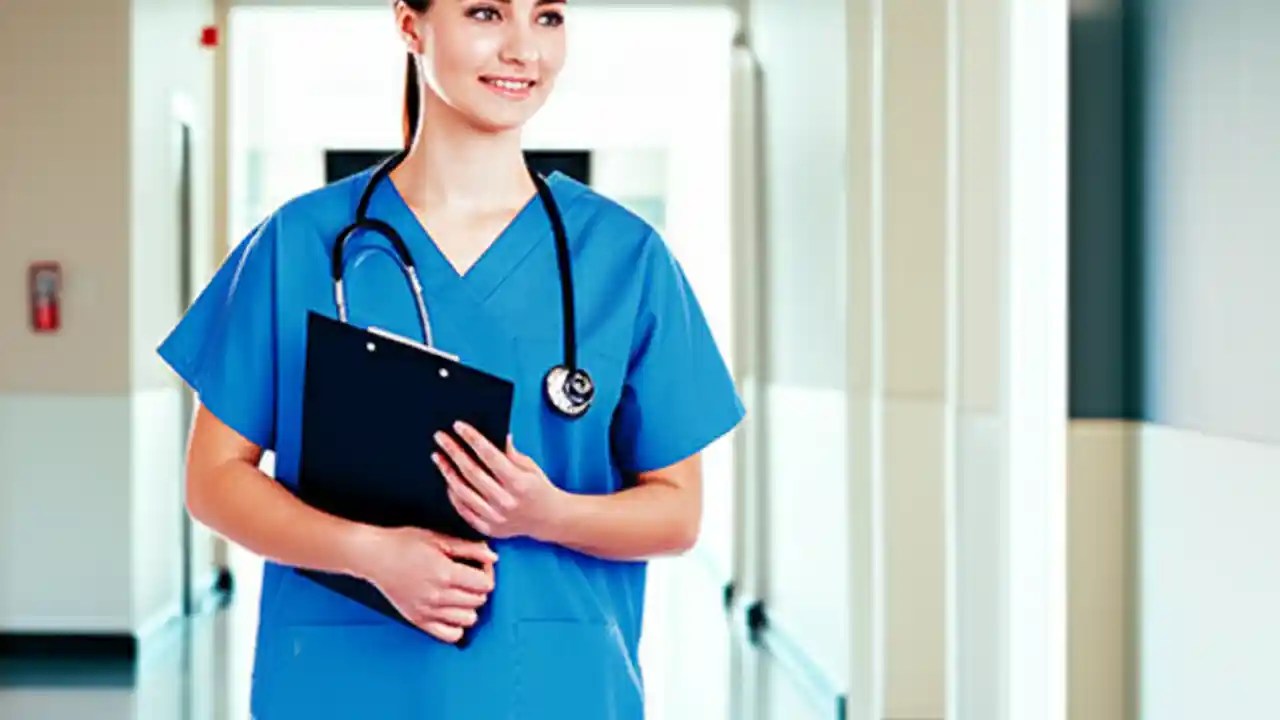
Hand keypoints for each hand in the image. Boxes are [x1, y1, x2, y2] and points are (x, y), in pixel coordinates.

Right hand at [352, 525, 497, 643]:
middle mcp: (438, 596)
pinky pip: (449, 635)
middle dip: (479, 588)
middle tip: (470, 577)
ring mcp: (427, 611)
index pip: (485, 585)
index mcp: (445, 573)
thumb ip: (470, 548)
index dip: (487, 573)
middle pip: (478, 601)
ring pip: (468, 619)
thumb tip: (494, 558)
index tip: (480, 566)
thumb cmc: (404, 543)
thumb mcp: (439, 538)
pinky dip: (456, 626)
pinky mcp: (418, 620)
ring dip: (469, 606)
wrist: (374, 556)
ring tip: (460, 593)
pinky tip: (452, 611)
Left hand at [433, 423, 565, 540]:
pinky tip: (448, 481)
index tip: (459, 426)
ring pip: (463, 491)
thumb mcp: (532, 468)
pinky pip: (463, 510)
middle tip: (440, 437)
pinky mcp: (488, 528)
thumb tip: (499, 437)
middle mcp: (505, 501)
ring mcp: (495, 517)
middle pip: (471, 472)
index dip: (472, 438)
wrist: (549, 520)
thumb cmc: (540, 491)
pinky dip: (453, 495)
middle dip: (453, 451)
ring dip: (447, 472)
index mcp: (518, 483)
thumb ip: (513, 454)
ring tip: (438, 457)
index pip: (489, 455)